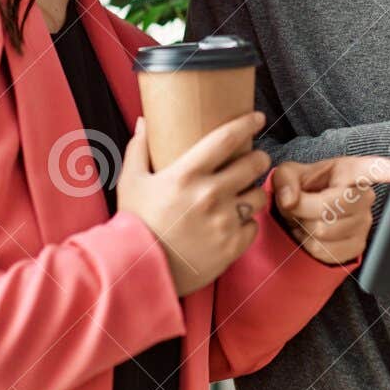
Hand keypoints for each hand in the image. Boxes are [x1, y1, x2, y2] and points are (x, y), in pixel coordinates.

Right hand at [116, 111, 270, 295]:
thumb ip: (139, 148)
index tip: (258, 118)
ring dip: (253, 191)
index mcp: (187, 174)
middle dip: (259, 158)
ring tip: (243, 193)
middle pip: (253, 165)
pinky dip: (247, 224)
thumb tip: (145, 121)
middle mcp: (210, 195)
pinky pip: (253, 226)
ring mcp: (224, 221)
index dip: (247, 124)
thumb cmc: (134, 223)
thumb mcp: (130, 182)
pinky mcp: (232, 246)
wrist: (138, 271)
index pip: (227, 139)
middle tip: (255, 159)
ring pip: (258, 196)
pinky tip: (234, 223)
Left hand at [271, 156, 389, 265]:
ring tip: (305, 219)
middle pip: (332, 205)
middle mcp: (364, 196)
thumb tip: (290, 199)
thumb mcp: (287, 175)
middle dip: (303, 208)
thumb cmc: (300, 188)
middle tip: (296, 205)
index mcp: (349, 171)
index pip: (372, 168)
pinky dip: (308, 246)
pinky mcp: (358, 247)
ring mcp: (364, 223)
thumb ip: (285, 180)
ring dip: (303, 228)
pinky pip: (326, 251)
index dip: (387, 170)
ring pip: (324, 231)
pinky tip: (311, 235)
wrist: (301, 215)